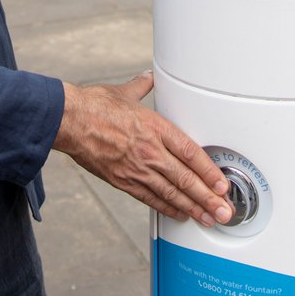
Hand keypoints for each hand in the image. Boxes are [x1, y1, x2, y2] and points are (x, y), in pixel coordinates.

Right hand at [53, 72, 232, 224]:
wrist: (70, 121)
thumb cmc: (94, 106)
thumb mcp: (123, 92)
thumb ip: (141, 87)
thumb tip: (148, 78)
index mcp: (154, 126)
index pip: (190, 152)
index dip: (209, 171)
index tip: (222, 183)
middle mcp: (149, 149)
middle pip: (185, 178)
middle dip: (208, 197)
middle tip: (224, 210)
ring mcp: (137, 168)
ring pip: (171, 192)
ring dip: (193, 207)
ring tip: (209, 218)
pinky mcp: (123, 180)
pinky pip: (150, 198)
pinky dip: (167, 208)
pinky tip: (179, 214)